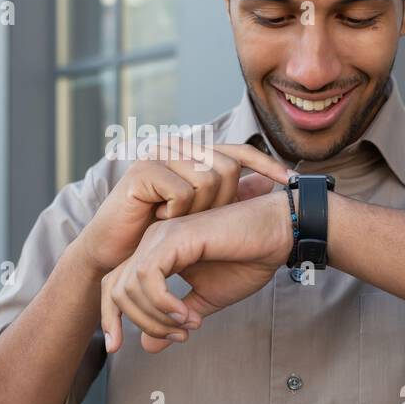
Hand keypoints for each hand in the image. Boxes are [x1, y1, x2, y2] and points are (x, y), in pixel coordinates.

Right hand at [74, 139, 291, 276]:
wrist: (113, 256)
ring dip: (199, 210)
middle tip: (203, 221)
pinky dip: (178, 212)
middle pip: (226, 166)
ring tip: (177, 221)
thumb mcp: (201, 217)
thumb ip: (230, 197)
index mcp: (191, 153)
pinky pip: (183, 191)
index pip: (237, 151)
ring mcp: (158, 154)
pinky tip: (161, 219)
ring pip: (208, 178)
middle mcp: (176, 146)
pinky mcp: (144, 170)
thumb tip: (271, 185)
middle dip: (223, 200)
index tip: (290, 180)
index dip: (265, 164)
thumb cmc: (156, 237)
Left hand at [100, 189, 294, 352]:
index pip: (114, 286)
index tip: (117, 348)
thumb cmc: (245, 261)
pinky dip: (162, 303)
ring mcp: (160, 237)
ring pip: (128, 287)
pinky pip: (148, 277)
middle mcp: (151, 242)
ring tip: (188, 325)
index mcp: (155, 254)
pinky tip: (187, 313)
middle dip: (137, 323)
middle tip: (176, 337)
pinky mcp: (174, 237)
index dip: (110, 318)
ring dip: (155, 317)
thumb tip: (147, 348)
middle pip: (114, 290)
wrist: (276, 234)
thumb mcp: (204, 301)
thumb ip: (173, 320)